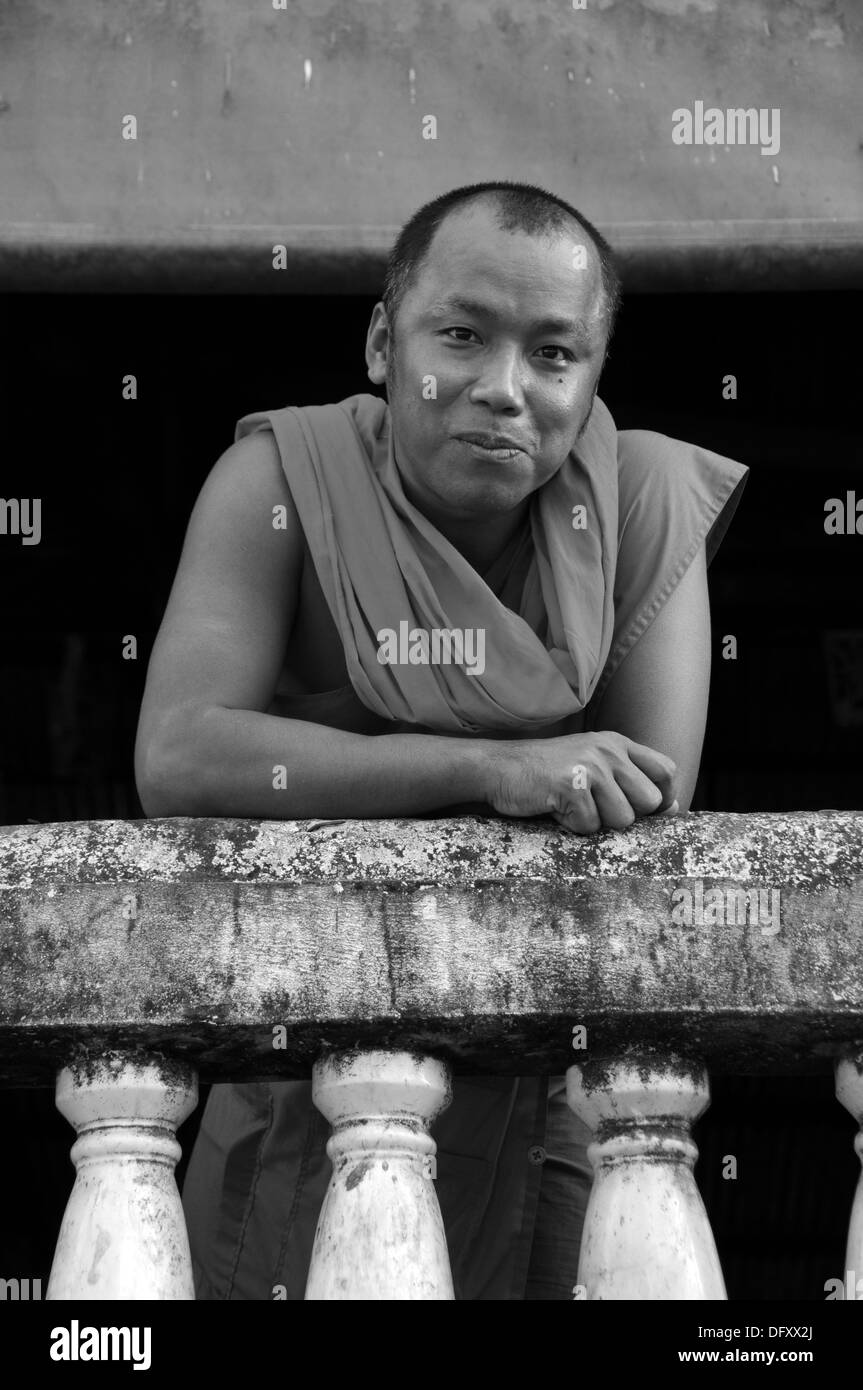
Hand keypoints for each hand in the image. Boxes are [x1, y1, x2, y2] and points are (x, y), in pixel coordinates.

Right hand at [481, 730, 677, 833]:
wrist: (499, 768)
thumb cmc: (547, 774)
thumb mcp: (593, 766)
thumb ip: (630, 781)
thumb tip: (673, 806)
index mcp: (617, 743)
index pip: (666, 770)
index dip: (663, 797)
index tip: (643, 810)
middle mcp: (608, 750)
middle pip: (650, 801)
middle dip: (626, 815)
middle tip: (596, 808)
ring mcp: (590, 765)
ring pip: (622, 818)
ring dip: (596, 822)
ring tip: (572, 805)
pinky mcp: (571, 784)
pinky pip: (590, 825)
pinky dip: (571, 825)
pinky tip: (555, 807)